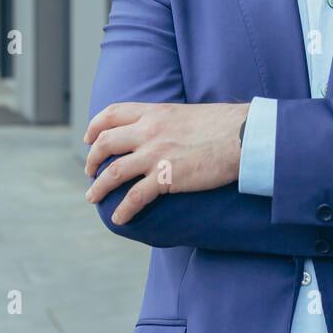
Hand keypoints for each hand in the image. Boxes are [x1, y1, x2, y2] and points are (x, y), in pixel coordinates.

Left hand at [83, 102, 247, 224]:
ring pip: (112, 172)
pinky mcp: (166, 178)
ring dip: (98, 187)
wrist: (243, 136)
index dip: (95, 126)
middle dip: (92, 159)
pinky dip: (123, 210)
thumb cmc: (225, 125)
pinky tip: (120, 220)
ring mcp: (155, 155)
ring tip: (93, 197)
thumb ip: (169, 121)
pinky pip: (134, 197)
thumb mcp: (188, 113)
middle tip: (89, 171)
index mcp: (155, 112)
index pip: (112, 114)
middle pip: (105, 143)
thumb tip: (165, 131)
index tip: (89, 138)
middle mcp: (149, 131)